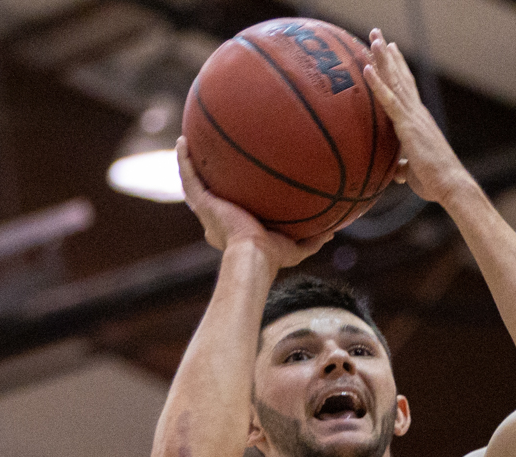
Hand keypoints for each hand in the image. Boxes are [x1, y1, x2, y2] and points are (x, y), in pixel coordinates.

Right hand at [176, 138, 331, 270]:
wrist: (254, 255)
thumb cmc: (273, 256)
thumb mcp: (298, 248)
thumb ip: (313, 239)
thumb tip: (333, 231)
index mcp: (234, 229)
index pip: (230, 211)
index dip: (231, 200)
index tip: (239, 186)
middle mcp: (216, 220)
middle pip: (210, 195)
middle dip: (208, 180)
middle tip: (211, 161)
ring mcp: (206, 211)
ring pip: (193, 184)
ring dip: (189, 164)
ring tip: (187, 143)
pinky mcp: (202, 203)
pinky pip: (188, 176)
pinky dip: (183, 159)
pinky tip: (183, 140)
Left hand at [363, 30, 474, 205]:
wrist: (449, 184)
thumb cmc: (434, 181)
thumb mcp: (413, 171)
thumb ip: (403, 166)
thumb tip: (396, 172)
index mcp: (419, 120)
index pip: (407, 88)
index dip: (399, 68)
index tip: (391, 50)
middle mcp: (417, 112)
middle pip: (400, 76)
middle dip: (388, 55)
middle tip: (378, 34)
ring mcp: (413, 116)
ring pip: (395, 81)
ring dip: (383, 58)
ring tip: (374, 38)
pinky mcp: (408, 125)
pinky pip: (389, 100)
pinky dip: (377, 84)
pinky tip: (367, 69)